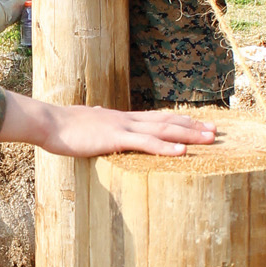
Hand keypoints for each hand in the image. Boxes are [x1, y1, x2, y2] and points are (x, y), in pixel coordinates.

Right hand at [0, 90, 217, 159]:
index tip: (199, 125)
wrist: (49, 123)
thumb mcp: (86, 123)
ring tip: (210, 139)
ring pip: (164, 129)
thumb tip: (99, 113)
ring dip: (189, 134)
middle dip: (193, 127)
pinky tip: (182, 152)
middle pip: (168, 121)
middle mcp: (128, 120)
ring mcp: (123, 128)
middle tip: (216, 131)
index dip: (180, 122)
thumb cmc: (63, 127)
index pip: (158, 119)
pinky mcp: (116, 139)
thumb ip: (97, 120)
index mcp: (122, 119)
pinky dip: (166, 147)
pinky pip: (147, 144)